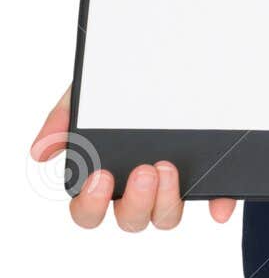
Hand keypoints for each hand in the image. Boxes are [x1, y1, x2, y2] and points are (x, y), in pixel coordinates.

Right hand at [30, 85, 237, 230]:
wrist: (179, 59)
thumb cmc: (128, 86)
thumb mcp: (95, 93)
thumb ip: (65, 117)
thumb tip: (41, 151)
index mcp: (107, 175)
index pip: (90, 210)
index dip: (91, 205)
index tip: (101, 177)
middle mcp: (139, 189)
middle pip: (131, 219)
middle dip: (137, 201)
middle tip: (145, 169)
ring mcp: (173, 187)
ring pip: (166, 218)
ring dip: (166, 201)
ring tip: (168, 166)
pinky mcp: (208, 179)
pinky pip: (215, 202)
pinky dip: (218, 206)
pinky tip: (218, 207)